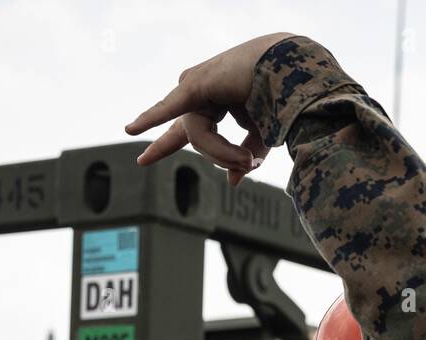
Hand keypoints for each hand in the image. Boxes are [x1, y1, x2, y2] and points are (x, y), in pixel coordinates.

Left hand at [125, 32, 297, 186]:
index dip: (164, 145)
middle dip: (217, 155)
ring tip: (246, 159)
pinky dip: (152, 119)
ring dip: (222, 152)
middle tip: (241, 164)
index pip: (185, 130)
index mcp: (212, 103)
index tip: (143, 158)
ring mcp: (193, 86)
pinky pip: (171, 108)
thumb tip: (232, 181)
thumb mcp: (263, 136)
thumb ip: (244, 158)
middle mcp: (198, 93)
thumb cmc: (280, 98)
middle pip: (194, 138)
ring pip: (197, 135)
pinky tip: (132, 130)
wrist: (293, 72)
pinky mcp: (195, 85)